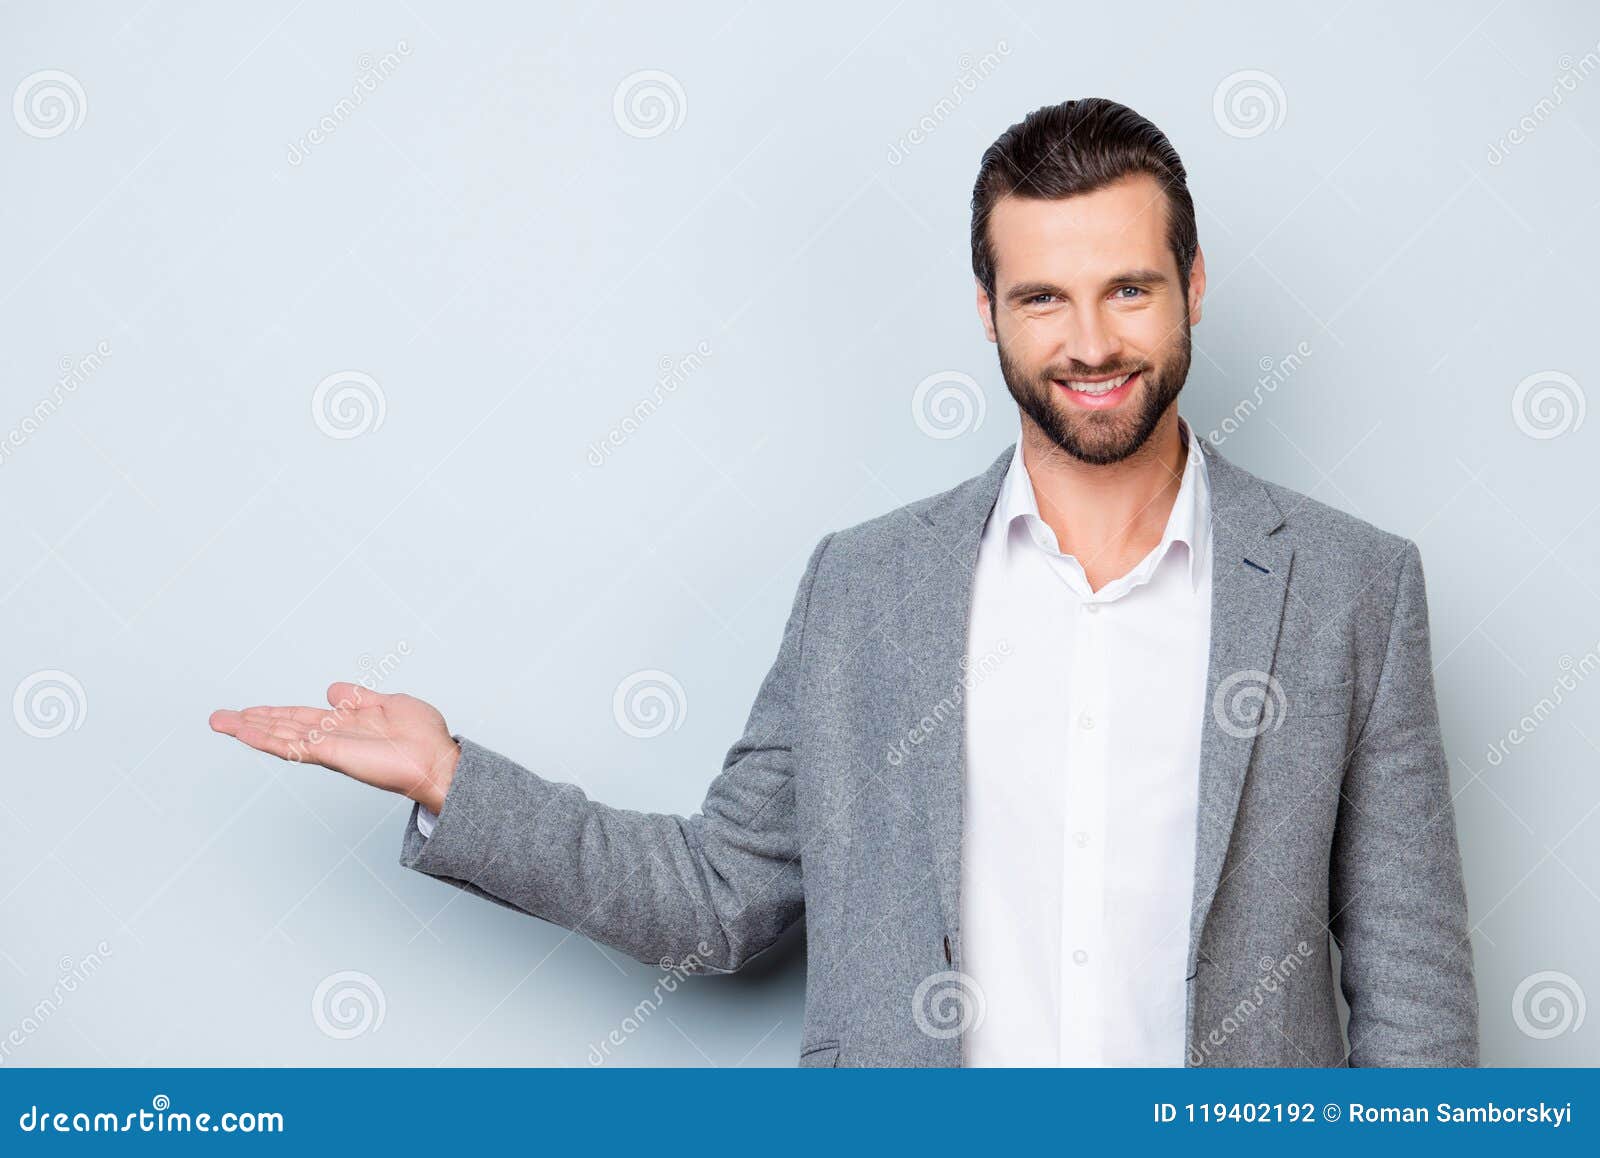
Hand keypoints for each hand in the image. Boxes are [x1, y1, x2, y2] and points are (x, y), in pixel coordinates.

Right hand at [209, 683, 459, 811]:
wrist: (437, 759)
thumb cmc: (423, 736)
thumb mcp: (388, 703)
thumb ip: (358, 698)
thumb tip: (333, 690)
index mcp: (344, 725)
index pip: (300, 717)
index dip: (275, 713)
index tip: (249, 710)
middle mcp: (332, 737)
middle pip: (283, 727)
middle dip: (251, 723)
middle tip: (218, 718)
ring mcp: (329, 747)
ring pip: (281, 736)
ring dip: (249, 729)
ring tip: (220, 722)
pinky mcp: (333, 754)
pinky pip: (295, 745)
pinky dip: (269, 739)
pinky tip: (247, 733)